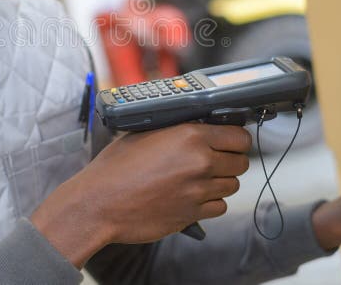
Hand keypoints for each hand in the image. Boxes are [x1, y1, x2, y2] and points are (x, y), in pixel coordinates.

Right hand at [31, 123, 251, 266]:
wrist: (99, 203)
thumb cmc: (115, 168)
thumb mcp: (144, 133)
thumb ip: (176, 129)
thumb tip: (197, 126)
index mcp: (190, 136)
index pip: (239, 136)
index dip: (236, 139)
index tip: (231, 142)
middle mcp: (200, 162)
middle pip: (240, 162)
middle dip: (230, 160)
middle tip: (215, 160)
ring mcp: (198, 190)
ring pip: (232, 185)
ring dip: (221, 182)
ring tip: (200, 179)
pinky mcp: (194, 214)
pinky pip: (219, 207)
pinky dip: (211, 202)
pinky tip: (194, 196)